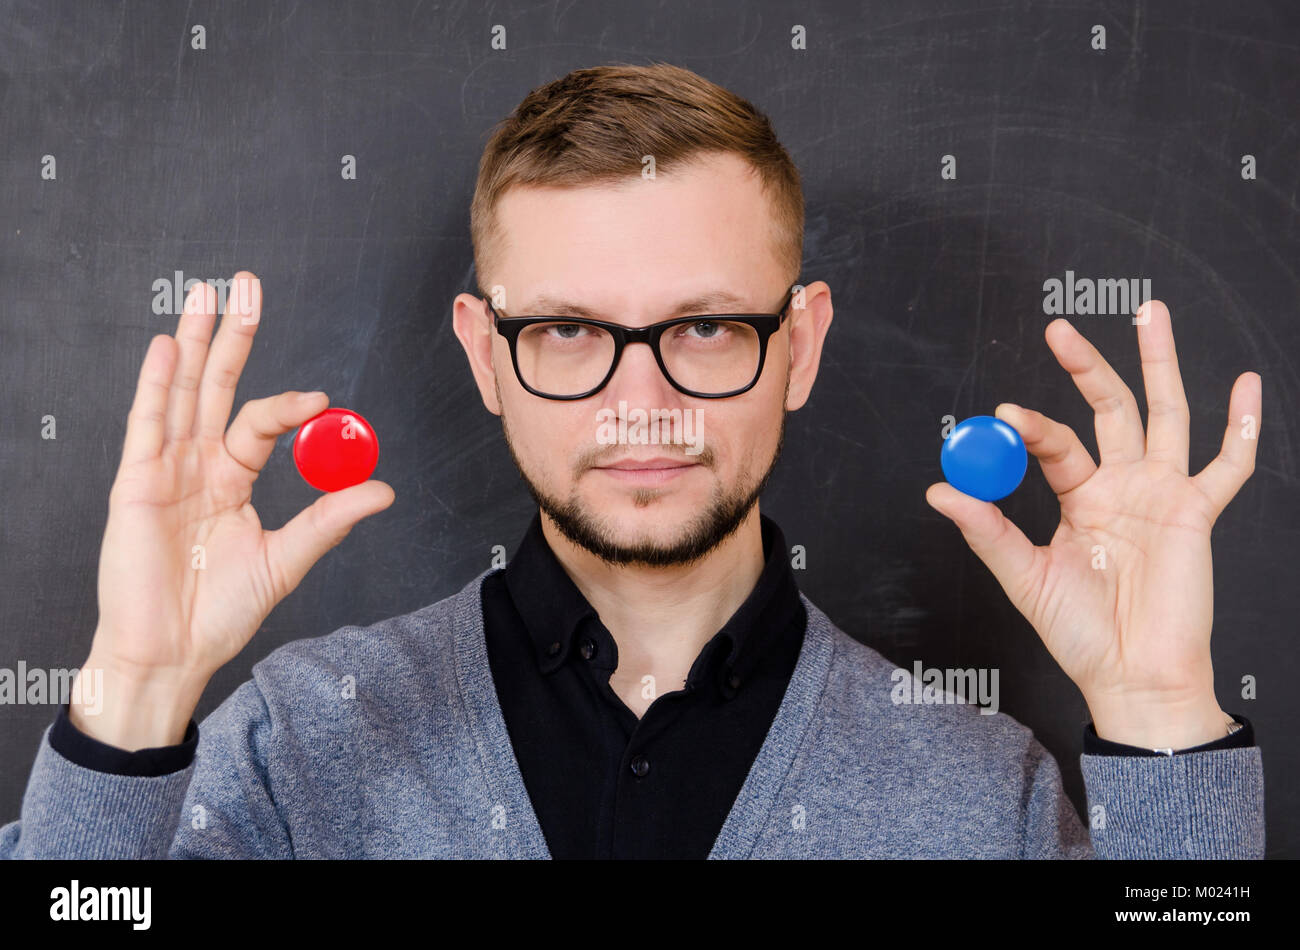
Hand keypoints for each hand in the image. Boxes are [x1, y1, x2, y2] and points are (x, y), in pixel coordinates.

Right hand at [74, 272, 394, 748]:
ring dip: (195, 343)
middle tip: (248, 284)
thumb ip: (328, 520)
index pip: (261, 424)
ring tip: (207, 294)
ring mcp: (164, 471)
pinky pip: (147, 426)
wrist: (171, 654)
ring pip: (182, 394)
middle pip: (217, 387)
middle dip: (234, 336)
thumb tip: (382, 489)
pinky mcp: (134, 485)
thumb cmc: (219, 614)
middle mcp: (197, 466)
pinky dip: (157, 385)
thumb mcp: (285, 560)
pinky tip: (170, 346)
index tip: (323, 401)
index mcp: (231, 480)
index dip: (289, 406)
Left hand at [925, 300, 1259, 749]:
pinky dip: (1242, 427)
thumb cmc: (1080, 633)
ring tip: (1151, 312)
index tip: (1002, 415)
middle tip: (1059, 329)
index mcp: (1079, 497)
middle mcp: (1121, 486)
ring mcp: (1161, 494)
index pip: (1055, 442)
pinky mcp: (1197, 514)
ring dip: (1160, 363)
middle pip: (1108, 409)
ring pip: (1166, 414)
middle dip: (1087, 365)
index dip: (1031, 425)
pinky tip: (1245, 384)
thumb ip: (987, 531)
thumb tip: (939, 492)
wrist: (1131, 676)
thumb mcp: (1024, 577)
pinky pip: (1228, 467)